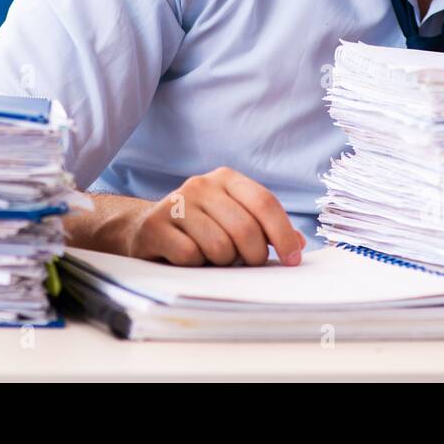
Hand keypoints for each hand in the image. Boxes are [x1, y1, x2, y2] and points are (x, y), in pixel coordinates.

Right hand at [124, 166, 307, 266]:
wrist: (144, 229)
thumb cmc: (199, 229)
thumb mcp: (233, 220)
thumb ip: (265, 229)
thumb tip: (299, 244)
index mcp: (225, 178)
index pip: (265, 202)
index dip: (283, 234)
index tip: (292, 260)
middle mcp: (200, 185)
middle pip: (245, 228)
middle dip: (253, 255)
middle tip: (246, 263)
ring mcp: (176, 204)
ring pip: (219, 246)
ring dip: (221, 262)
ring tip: (211, 257)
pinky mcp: (155, 227)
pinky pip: (191, 256)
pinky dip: (195, 265)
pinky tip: (186, 258)